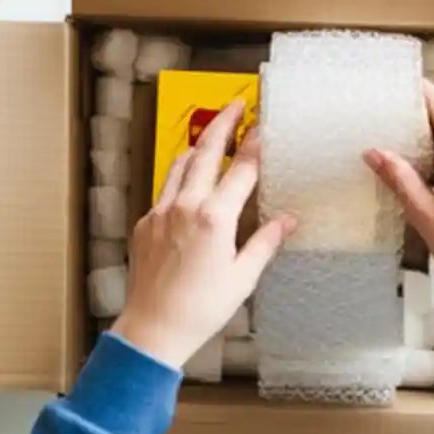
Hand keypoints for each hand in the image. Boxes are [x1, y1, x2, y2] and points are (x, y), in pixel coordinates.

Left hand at [113, 101, 295, 367]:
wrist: (153, 329)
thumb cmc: (201, 309)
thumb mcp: (243, 277)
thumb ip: (265, 242)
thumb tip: (288, 221)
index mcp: (214, 217)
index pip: (242, 169)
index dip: (256, 143)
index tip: (265, 123)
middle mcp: (185, 206)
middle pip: (207, 151)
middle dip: (223, 123)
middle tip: (236, 104)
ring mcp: (161, 212)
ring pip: (180, 165)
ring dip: (198, 145)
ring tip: (212, 135)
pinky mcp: (145, 223)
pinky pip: (165, 189)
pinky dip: (180, 176)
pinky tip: (190, 182)